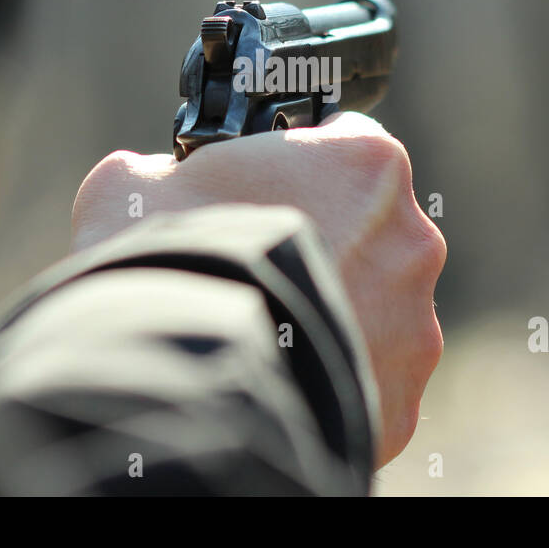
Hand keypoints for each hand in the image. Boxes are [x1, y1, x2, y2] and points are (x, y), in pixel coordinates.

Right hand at [69, 111, 445, 468]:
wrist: (185, 389)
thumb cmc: (170, 268)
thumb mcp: (133, 188)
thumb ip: (158, 171)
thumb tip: (153, 180)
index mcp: (365, 166)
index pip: (344, 143)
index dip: (298, 165)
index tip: (265, 189)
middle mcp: (411, 242)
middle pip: (370, 234)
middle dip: (326, 247)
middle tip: (259, 270)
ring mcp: (415, 329)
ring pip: (378, 315)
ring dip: (335, 319)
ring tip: (264, 336)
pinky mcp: (401, 404)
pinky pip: (369, 387)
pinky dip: (331, 386)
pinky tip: (278, 386)